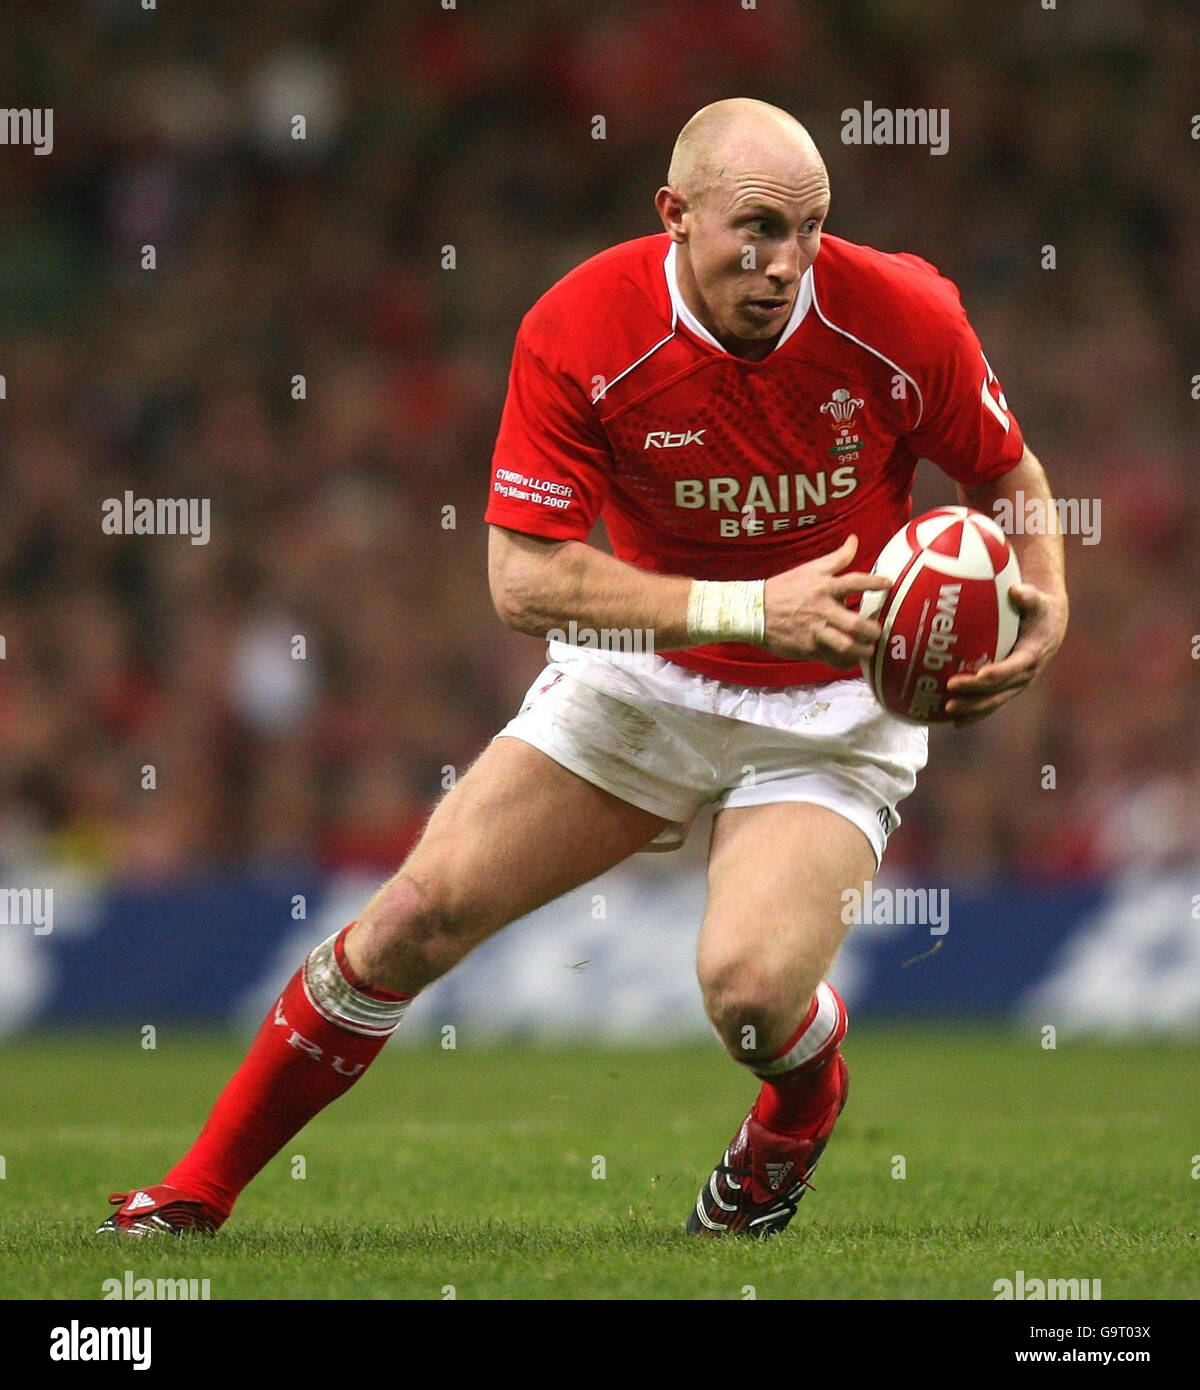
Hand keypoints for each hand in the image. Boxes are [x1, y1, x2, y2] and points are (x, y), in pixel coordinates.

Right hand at [762, 534, 890, 665]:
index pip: (855, 582)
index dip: (875, 583)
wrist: (753, 611)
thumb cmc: (783, 589)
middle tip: (877, 631)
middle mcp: (822, 609)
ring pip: (847, 646)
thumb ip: (836, 558)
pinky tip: (851, 658)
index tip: (888, 585)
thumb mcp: (809, 569)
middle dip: (872, 630)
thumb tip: (854, 539)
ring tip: (868, 649)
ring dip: (863, 649)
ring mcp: (815, 630)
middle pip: (856, 623)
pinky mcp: (808, 648)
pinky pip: (833, 659)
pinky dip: (846, 661)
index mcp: (823, 587)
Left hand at [943, 581, 1067, 725]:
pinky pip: (991, 702)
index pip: (1014, 666)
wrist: (1050, 625)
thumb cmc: (1039, 608)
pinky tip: (952, 720)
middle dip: (976, 693)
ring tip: (947, 710)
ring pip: (994, 700)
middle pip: (999, 688)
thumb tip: (1017, 590)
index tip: (980, 675)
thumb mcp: (1037, 600)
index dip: (999, 672)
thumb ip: (1028, 596)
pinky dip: (973, 712)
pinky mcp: (1008, 688)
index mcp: (1032, 654)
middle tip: (950, 689)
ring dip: (972, 708)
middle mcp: (1025, 674)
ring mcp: (1016, 684)